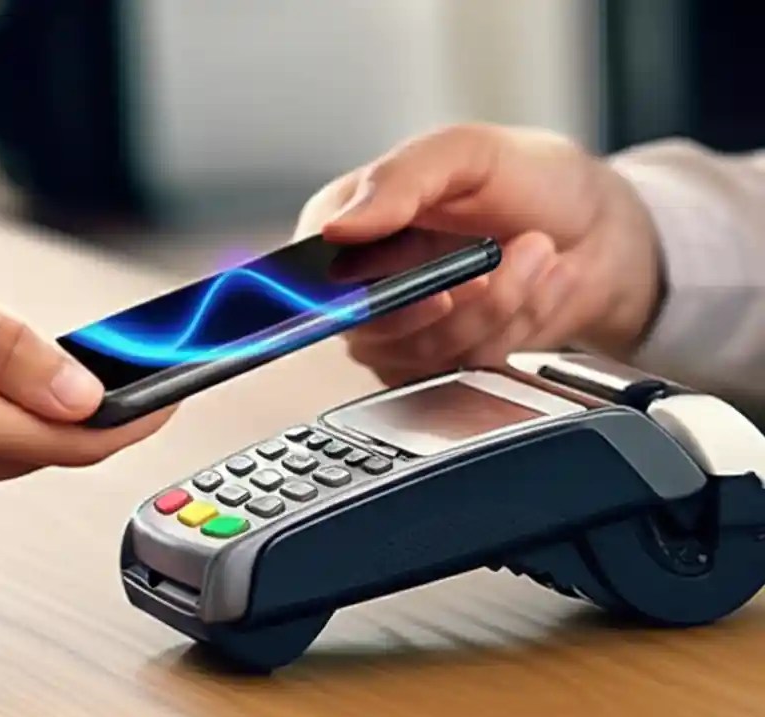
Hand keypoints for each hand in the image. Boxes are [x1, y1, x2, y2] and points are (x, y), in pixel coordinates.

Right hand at [294, 124, 663, 386]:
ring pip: (425, 352)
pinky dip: (515, 326)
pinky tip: (539, 285)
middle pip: (371, 329)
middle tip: (495, 258)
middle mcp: (363, 282)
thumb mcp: (465, 153)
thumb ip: (398, 181)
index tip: (428, 287)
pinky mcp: (444, 361)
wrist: (599, 228)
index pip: (312, 278)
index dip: (358, 293)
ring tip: (535, 254)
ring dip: (495, 306)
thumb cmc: (529, 179)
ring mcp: (403, 329)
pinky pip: (465, 368)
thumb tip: (338, 228)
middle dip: (454, 297)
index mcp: (346, 223)